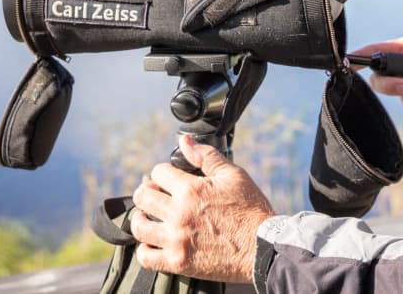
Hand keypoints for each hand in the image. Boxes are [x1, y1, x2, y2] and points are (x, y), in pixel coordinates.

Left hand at [130, 135, 275, 282]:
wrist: (263, 247)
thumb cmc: (251, 210)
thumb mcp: (233, 176)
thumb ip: (206, 156)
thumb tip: (184, 141)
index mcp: (191, 190)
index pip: (159, 172)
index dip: (164, 172)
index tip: (170, 178)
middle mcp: (178, 214)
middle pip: (142, 197)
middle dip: (147, 191)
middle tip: (156, 195)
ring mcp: (176, 240)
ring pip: (139, 227)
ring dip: (141, 219)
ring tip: (149, 217)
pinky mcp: (178, 262)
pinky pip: (146, 257)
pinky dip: (145, 249)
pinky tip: (154, 242)